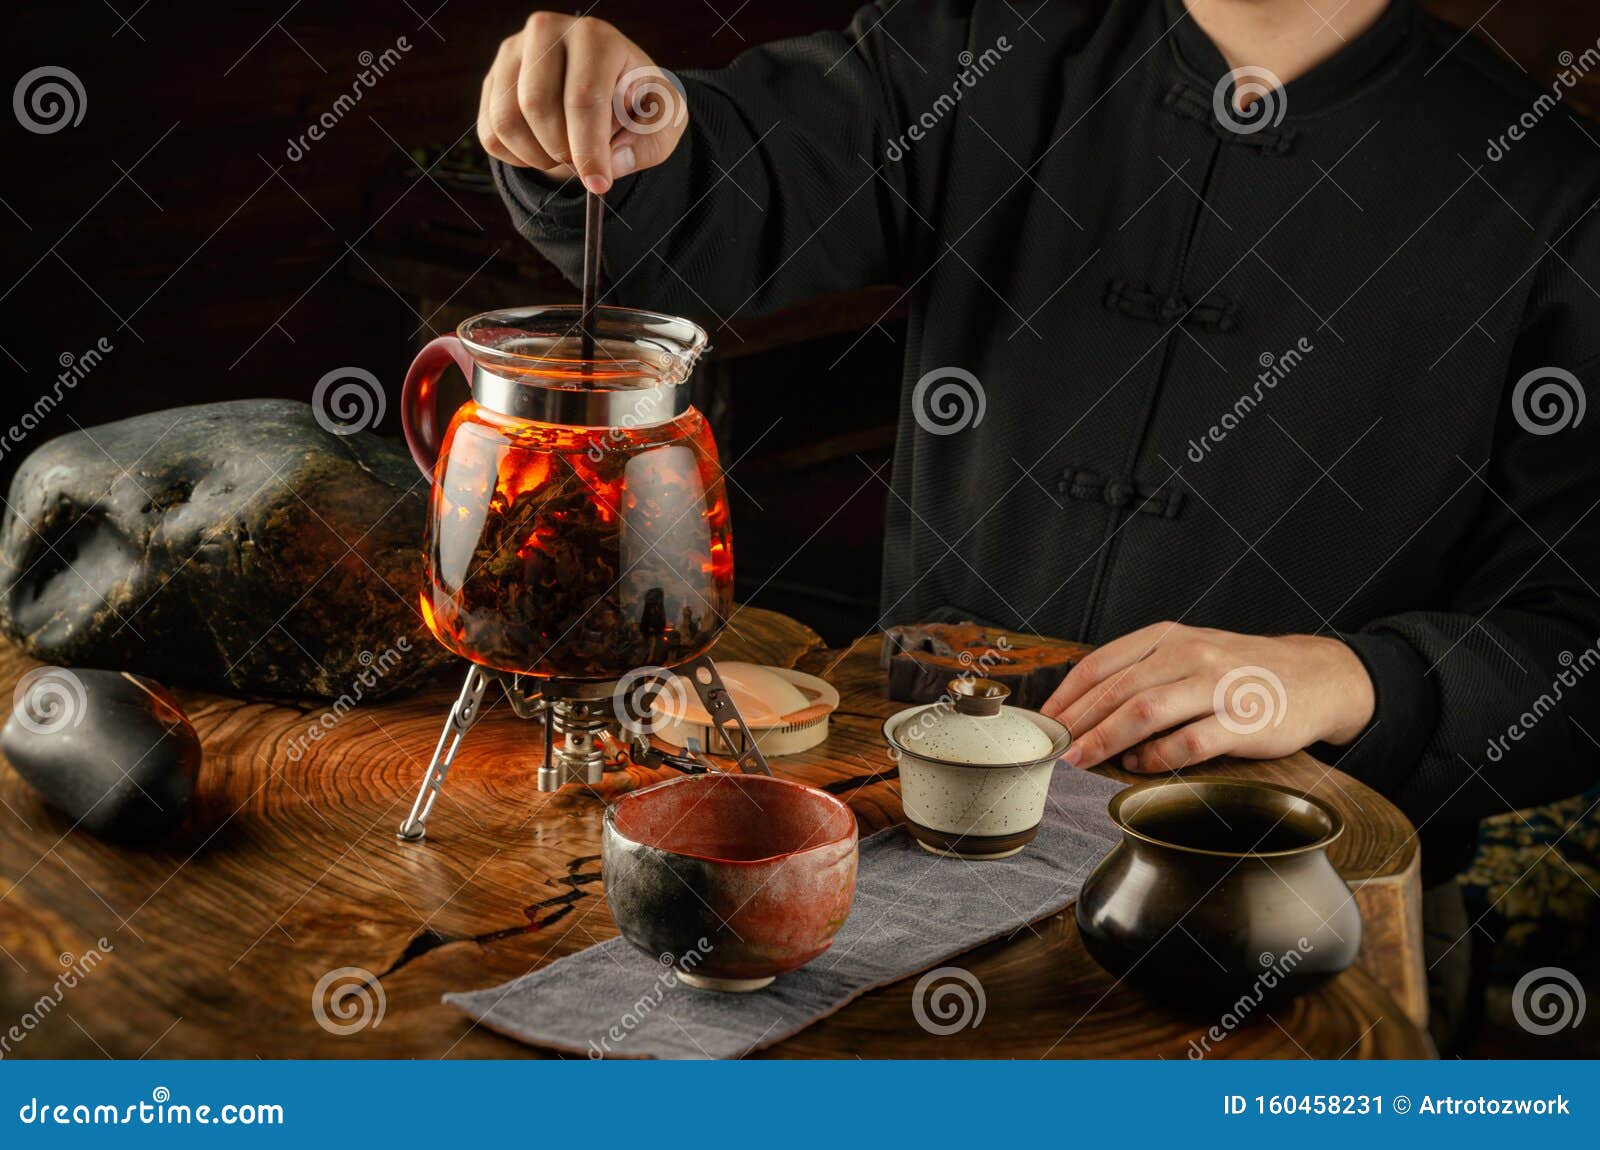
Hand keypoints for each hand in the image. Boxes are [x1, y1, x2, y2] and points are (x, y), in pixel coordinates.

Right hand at [478, 13, 688, 193]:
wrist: (609, 86)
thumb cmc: (637, 101)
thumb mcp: (662, 120)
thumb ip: (649, 143)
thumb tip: (613, 163)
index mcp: (596, 37)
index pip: (583, 97)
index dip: (588, 149)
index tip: (598, 184)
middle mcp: (548, 32)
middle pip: (537, 106)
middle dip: (562, 151)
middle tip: (583, 163)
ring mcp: (513, 53)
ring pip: (506, 121)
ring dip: (537, 156)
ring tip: (565, 154)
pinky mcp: (493, 79)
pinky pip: (490, 133)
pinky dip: (517, 157)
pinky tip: (543, 148)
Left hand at [1040, 623, 1374, 772]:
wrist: (1316, 677)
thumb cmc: (1240, 670)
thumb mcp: (1189, 653)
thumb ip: (1143, 672)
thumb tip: (1082, 709)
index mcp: (1169, 636)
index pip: (1102, 664)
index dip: (1067, 695)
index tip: (1044, 722)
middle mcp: (1190, 655)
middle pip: (1117, 690)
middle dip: (1078, 723)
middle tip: (1052, 749)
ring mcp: (1217, 686)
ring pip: (1145, 712)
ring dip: (1105, 739)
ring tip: (1080, 760)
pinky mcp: (1243, 721)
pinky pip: (1188, 743)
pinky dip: (1156, 758)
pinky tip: (1137, 767)